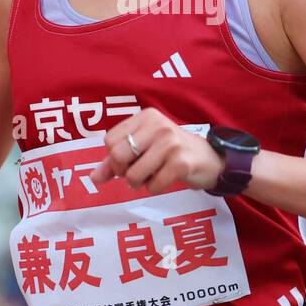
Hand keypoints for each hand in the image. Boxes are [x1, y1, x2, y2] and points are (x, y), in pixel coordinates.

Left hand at [90, 108, 223, 194]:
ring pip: (133, 174)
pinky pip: (153, 185)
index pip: (109, 141)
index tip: (129, 161)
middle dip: (124, 172)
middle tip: (139, 171)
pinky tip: (167, 178)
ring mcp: (170, 143)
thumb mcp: (144, 149)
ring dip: (140, 183)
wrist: (211, 159)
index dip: (114, 158)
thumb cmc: (172, 153)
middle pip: (117, 156)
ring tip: (154, 174)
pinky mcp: (180, 162)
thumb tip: (93, 177)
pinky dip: (155, 188)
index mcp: (146, 117)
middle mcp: (158, 125)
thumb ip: (116, 161)